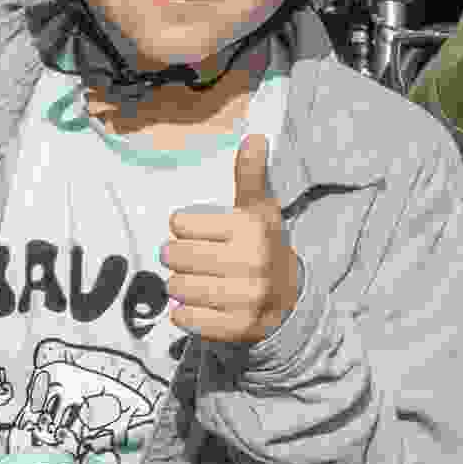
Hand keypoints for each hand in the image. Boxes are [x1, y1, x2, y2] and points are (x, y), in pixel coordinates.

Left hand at [164, 135, 301, 347]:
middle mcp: (251, 262)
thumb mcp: (259, 210)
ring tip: (201, 284)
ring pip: (175, 288)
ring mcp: (245, 298)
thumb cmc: (262, 247)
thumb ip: (250, 175)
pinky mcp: (236, 327)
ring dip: (181, 287)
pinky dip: (186, 314)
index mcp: (252, 229)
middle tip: (200, 262)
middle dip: (179, 258)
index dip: (187, 228)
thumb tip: (254, 136)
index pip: (179, 223)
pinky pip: (184, 319)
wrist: (290, 302)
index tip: (207, 235)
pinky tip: (204, 306)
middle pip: (172, 256)